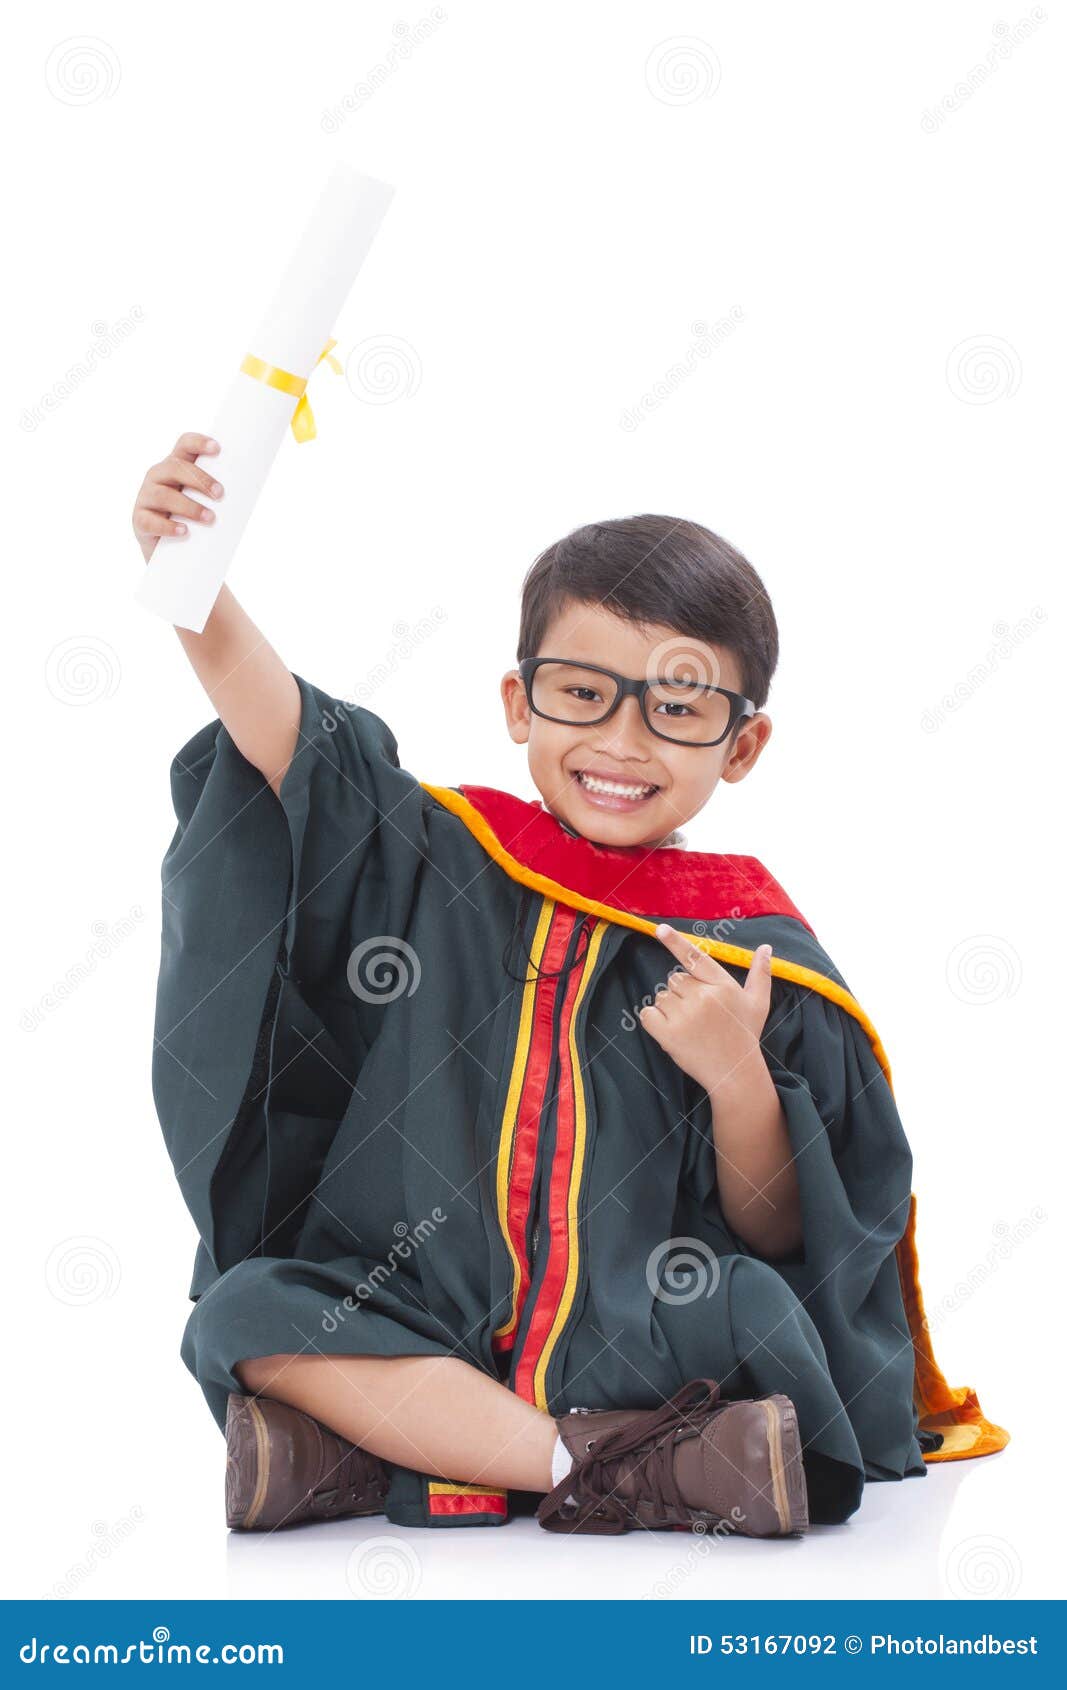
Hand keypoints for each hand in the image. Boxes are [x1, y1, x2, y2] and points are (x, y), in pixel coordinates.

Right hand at [131, 431, 223, 563]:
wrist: (170, 553)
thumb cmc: (193, 521)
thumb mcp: (205, 502)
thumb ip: (220, 493)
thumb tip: (256, 489)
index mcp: (175, 466)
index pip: (183, 445)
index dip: (198, 443)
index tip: (218, 449)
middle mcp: (157, 477)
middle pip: (175, 467)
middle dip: (200, 480)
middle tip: (221, 495)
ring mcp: (145, 497)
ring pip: (164, 495)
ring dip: (189, 506)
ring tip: (210, 518)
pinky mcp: (139, 520)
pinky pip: (150, 521)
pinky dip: (168, 526)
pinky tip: (184, 531)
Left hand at [637, 924, 774, 1095]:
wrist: (735, 1073)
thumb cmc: (745, 1035)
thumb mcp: (758, 1003)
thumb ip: (760, 973)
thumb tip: (766, 947)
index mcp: (722, 985)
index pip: (694, 957)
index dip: (674, 941)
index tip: (659, 928)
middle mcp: (703, 997)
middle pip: (674, 980)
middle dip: (681, 993)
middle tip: (698, 1014)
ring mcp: (685, 1016)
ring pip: (661, 997)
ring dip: (669, 1008)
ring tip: (689, 1026)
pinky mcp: (668, 1034)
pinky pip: (648, 1014)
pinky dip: (653, 1020)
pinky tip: (671, 1031)